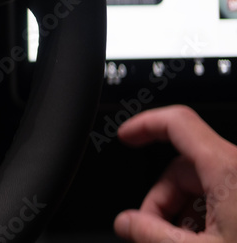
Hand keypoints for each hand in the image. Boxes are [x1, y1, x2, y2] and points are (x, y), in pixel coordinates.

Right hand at [115, 105, 236, 241]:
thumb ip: (152, 234)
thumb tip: (126, 223)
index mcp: (227, 169)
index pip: (177, 123)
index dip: (145, 125)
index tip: (127, 137)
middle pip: (185, 166)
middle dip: (163, 199)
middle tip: (154, 232)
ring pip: (205, 184)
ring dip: (186, 211)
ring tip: (187, 242)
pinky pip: (226, 196)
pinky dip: (209, 215)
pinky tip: (209, 240)